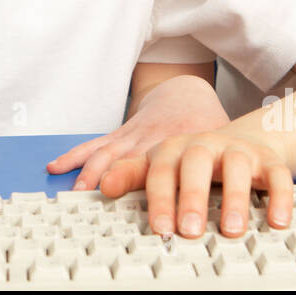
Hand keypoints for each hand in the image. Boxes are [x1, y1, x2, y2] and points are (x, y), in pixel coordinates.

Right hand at [46, 75, 228, 190]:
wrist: (183, 91)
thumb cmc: (204, 120)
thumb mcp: (219, 136)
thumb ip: (223, 162)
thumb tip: (240, 192)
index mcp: (177, 140)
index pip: (165, 166)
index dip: (157, 186)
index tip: (145, 203)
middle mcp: (149, 138)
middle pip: (129, 159)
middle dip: (114, 179)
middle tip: (101, 198)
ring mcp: (130, 135)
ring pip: (106, 152)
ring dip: (89, 170)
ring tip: (75, 190)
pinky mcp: (118, 136)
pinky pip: (93, 145)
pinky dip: (74, 156)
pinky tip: (55, 167)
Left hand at [100, 130, 292, 239]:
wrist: (241, 140)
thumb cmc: (193, 161)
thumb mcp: (161, 165)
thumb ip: (132, 175)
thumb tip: (103, 186)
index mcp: (176, 149)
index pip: (162, 171)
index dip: (160, 199)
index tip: (160, 228)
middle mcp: (206, 146)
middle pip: (196, 163)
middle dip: (193, 196)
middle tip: (189, 230)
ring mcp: (238, 151)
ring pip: (237, 168)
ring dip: (234, 199)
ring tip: (230, 230)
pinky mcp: (268, 161)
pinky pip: (277, 175)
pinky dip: (279, 198)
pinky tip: (277, 222)